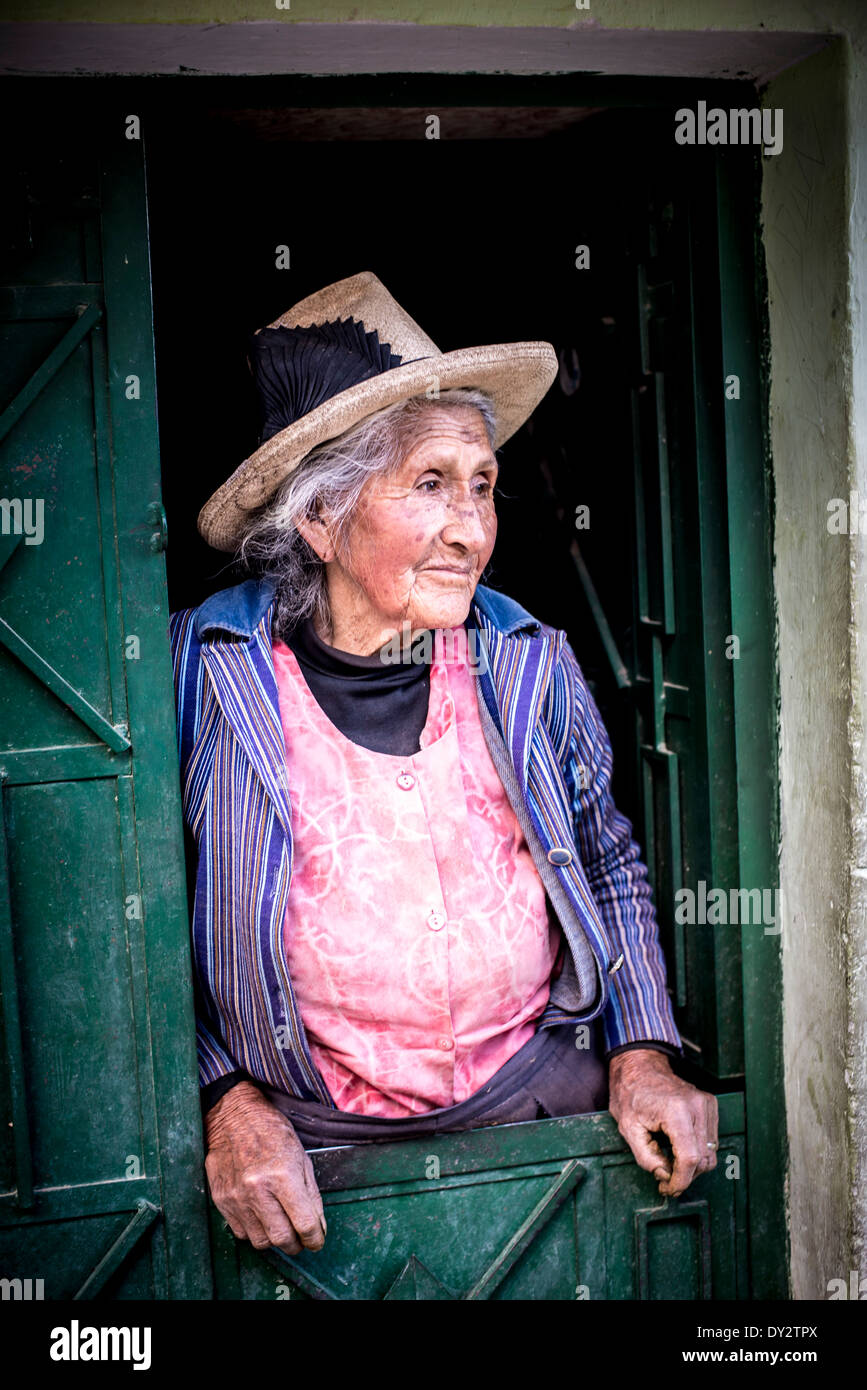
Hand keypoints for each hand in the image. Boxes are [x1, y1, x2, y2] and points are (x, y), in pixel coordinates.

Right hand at [205, 1080, 326, 1254]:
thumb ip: (311, 1195)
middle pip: (282, 1239)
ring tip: (280, 1224)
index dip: (315, 1238)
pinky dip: (254, 1230)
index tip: (317, 1241)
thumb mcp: (301, 1157)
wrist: (232, 1117)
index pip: (304, 1224)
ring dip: (275, 1238)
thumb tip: (318, 1227)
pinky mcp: (221, 1201)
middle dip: (296, 1244)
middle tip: (301, 1238)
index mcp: (282, 1176)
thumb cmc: (270, 1132)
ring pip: (261, 1241)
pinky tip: (261, 1215)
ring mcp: (236, 1198)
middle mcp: (257, 1190)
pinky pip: (241, 1232)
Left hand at [608, 1049, 717, 1196]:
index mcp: (677, 1111)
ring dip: (693, 1166)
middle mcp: (698, 1106)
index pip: (690, 1158)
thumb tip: (665, 1176)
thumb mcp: (628, 1128)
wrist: (640, 1066)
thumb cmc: (631, 1093)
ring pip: (710, 1153)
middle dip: (685, 1176)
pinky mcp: (709, 1105)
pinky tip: (679, 1150)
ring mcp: (706, 1104)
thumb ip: (646, 1157)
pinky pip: (711, 1140)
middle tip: (665, 1182)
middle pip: (703, 1159)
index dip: (681, 1181)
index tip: (669, 1189)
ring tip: (670, 1165)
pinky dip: (697, 1151)